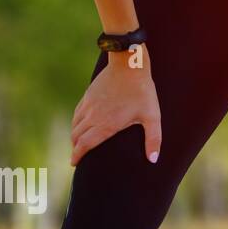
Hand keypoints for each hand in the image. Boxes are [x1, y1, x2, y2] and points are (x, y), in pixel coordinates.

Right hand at [70, 47, 161, 165]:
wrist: (128, 65)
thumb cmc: (142, 92)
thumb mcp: (152, 117)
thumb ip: (153, 139)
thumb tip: (153, 160)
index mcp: (106, 125)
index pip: (86, 144)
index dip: (77, 155)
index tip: (74, 163)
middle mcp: (93, 116)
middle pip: (77, 136)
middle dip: (75, 148)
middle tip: (77, 156)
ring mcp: (89, 105)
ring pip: (75, 124)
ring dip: (74, 136)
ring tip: (77, 143)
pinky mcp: (88, 95)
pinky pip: (77, 112)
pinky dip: (76, 122)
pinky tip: (80, 124)